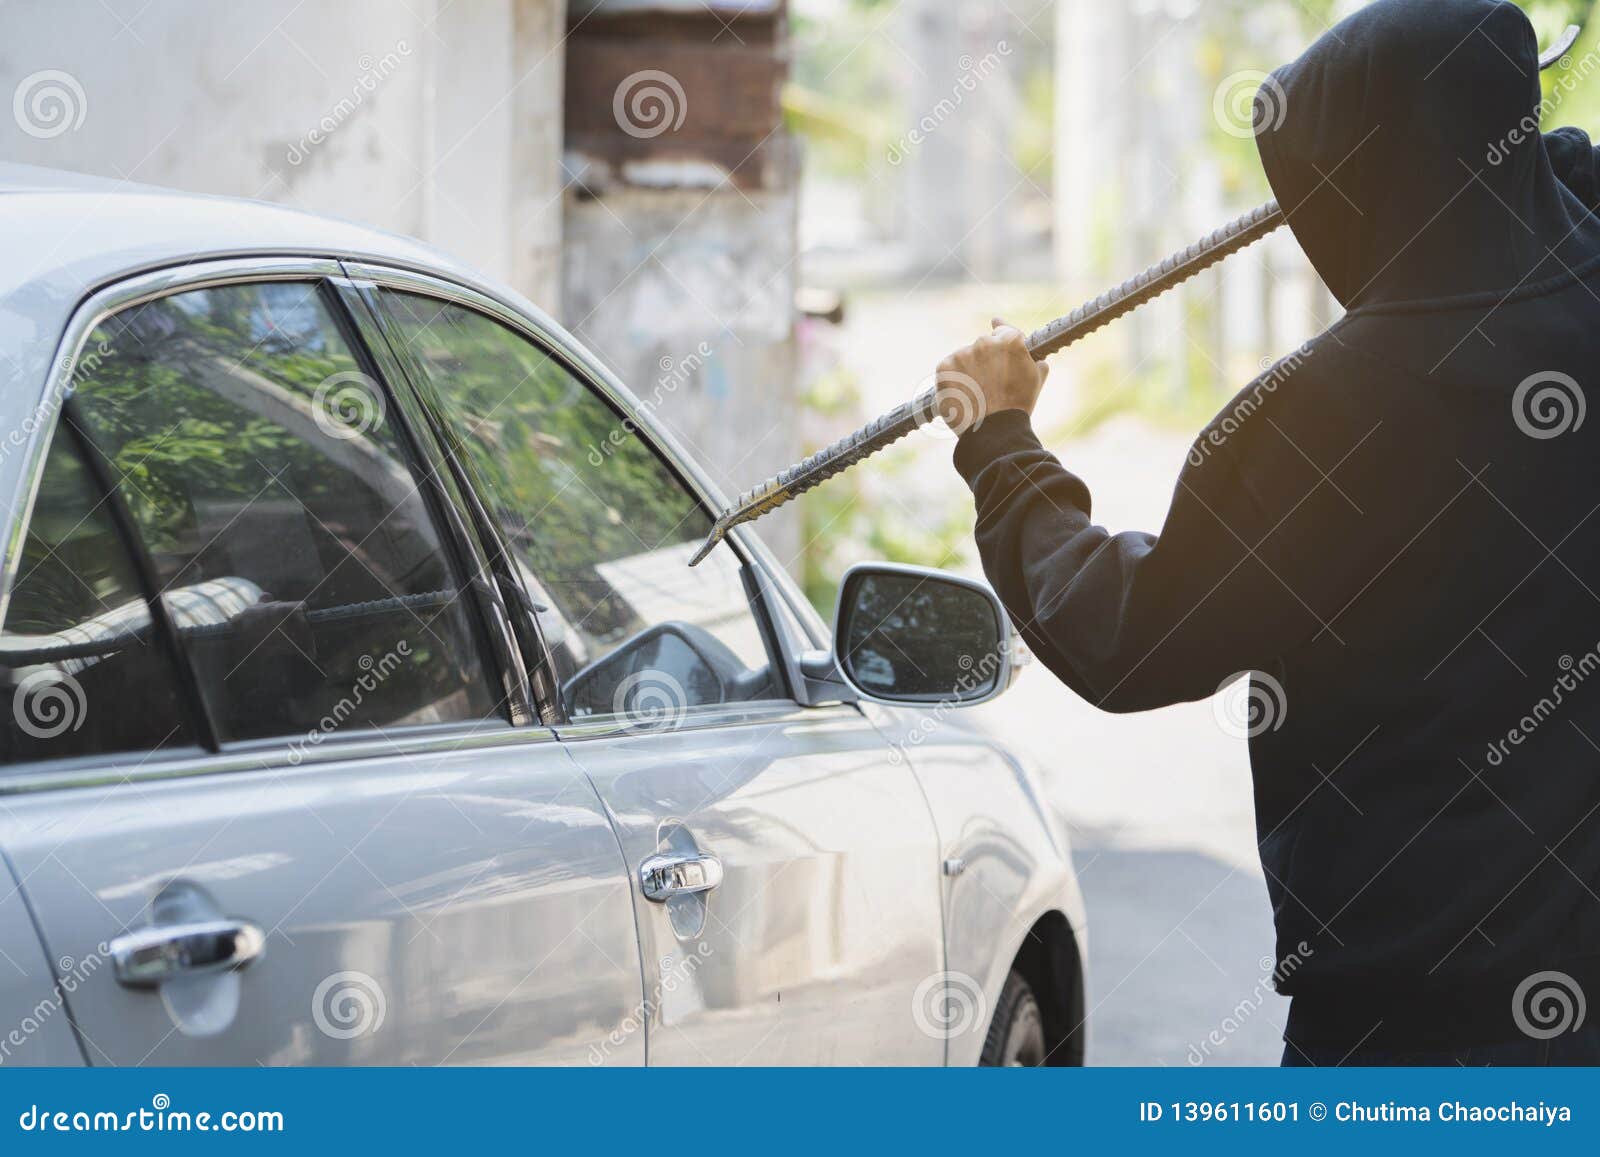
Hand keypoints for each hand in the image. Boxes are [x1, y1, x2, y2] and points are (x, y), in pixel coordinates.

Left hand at [934, 318, 1049, 435]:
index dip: (999, 334)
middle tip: (989, 384)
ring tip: (976, 394)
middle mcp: (985, 342)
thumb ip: (1036, 364)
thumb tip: (1038, 360)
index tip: (994, 330)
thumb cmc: (1017, 407)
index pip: (1003, 330)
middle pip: (982, 346)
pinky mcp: (945, 366)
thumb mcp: (1035, 382)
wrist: (993, 430)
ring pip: (964, 358)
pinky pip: (948, 369)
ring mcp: (963, 353)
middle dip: (984, 360)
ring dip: (967, 370)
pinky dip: (952, 379)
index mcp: (1010, 341)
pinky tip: (962, 394)